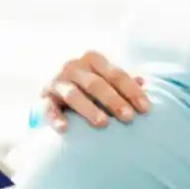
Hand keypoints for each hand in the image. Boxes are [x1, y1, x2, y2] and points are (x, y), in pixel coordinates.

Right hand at [37, 50, 151, 130]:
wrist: (54, 89)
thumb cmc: (88, 85)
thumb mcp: (104, 78)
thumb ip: (122, 81)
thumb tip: (143, 82)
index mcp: (93, 59)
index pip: (116, 74)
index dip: (132, 91)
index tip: (146, 109)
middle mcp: (73, 66)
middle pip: (97, 84)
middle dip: (114, 101)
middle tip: (129, 118)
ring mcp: (56, 81)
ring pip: (74, 95)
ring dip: (89, 109)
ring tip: (103, 124)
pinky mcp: (44, 98)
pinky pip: (48, 108)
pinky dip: (56, 118)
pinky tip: (65, 129)